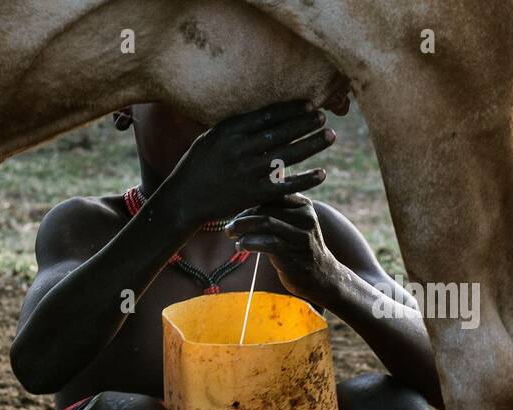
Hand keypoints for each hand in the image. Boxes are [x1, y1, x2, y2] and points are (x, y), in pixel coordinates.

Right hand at [168, 100, 334, 226]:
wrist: (182, 201)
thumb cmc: (194, 167)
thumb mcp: (208, 139)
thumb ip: (233, 126)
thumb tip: (257, 113)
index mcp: (229, 132)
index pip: (268, 116)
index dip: (291, 109)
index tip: (308, 104)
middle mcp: (240, 150)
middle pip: (281, 132)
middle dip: (306, 123)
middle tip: (323, 116)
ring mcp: (247, 173)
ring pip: (287, 155)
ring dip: (311, 144)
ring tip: (330, 135)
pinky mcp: (251, 194)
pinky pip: (284, 185)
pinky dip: (304, 180)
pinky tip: (322, 173)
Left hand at [226, 195, 344, 305]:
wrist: (321, 276)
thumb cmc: (298, 247)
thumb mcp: (293, 224)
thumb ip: (276, 211)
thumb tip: (244, 200)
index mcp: (303, 205)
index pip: (273, 194)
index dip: (250, 201)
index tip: (237, 212)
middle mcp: (305, 217)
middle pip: (266, 207)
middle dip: (243, 216)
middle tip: (229, 226)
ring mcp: (301, 235)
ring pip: (265, 223)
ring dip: (242, 228)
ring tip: (230, 234)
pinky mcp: (293, 254)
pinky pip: (266, 243)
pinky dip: (248, 243)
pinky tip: (240, 247)